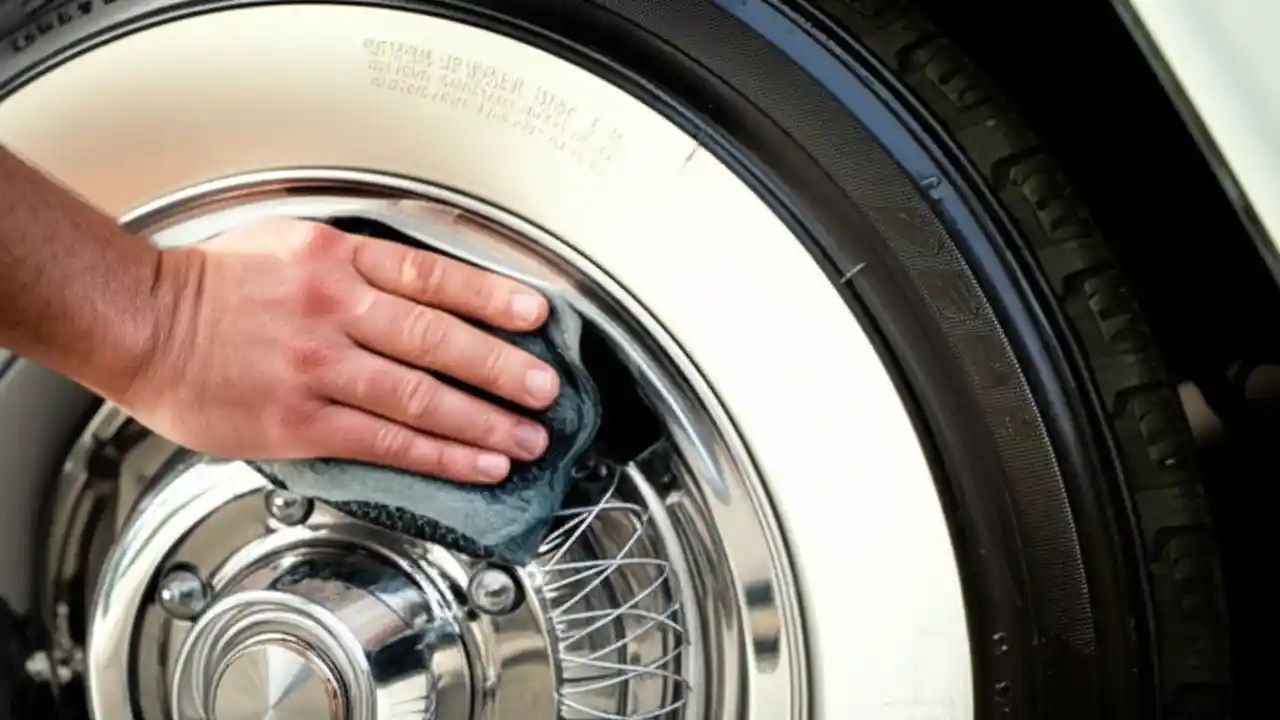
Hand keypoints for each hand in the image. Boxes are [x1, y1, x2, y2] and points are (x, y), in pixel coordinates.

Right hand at [122, 217, 559, 483]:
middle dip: (502, 368)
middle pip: (437, 340)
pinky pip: (384, 441)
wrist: (137, 324)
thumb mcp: (287, 242)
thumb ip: (355, 263)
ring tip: (526, 439)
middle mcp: (333, 310)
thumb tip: (418, 285)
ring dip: (482, 422)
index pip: (433, 279)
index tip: (534, 316)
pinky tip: (474, 465)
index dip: (491, 298)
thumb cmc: (209, 285)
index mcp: (335, 261)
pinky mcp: (300, 420)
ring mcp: (317, 367)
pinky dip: (437, 455)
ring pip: (419, 397)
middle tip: (545, 389)